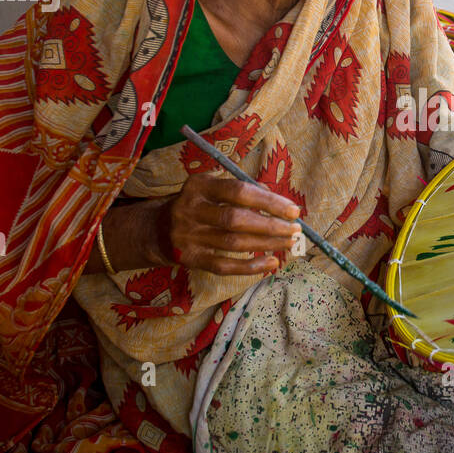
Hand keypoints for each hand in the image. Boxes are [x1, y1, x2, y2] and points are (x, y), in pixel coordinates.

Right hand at [160, 172, 301, 274]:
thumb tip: (281, 204)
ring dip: (266, 244)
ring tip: (289, 243)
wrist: (158, 229)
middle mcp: (190, 209)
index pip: (239, 191)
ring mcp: (188, 236)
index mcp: (199, 186)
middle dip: (271, 226)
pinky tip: (271, 263)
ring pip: (233, 244)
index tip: (293, 210)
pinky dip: (251, 267)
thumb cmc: (200, 205)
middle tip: (295, 229)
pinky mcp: (190, 258)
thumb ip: (242, 192)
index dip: (269, 201)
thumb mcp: (212, 189)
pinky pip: (224, 266)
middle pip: (236, 220)